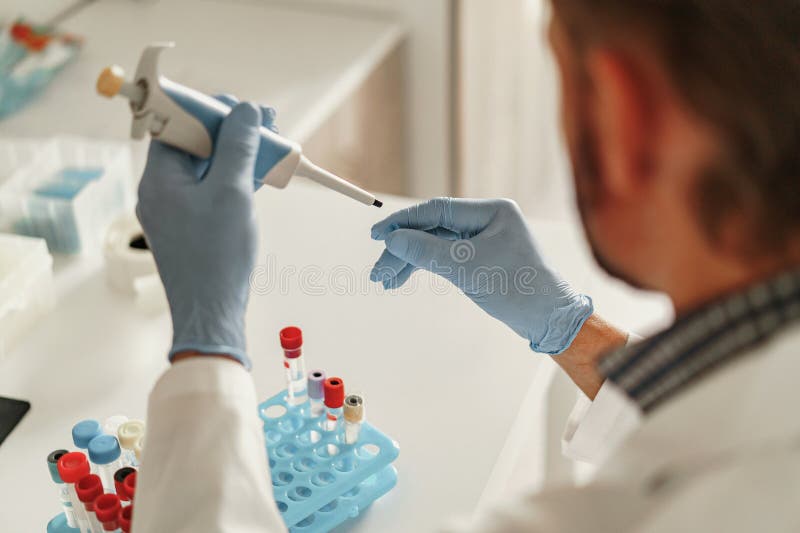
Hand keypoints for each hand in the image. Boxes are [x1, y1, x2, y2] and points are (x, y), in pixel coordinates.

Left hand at [137, 98, 274, 368]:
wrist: (211, 311)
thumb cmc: (217, 256)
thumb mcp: (232, 193)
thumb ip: (237, 148)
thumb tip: (244, 111)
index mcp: (159, 179)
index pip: (177, 126)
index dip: (209, 111)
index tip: (241, 107)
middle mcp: (160, 191)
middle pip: (193, 144)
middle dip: (229, 131)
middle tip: (265, 123)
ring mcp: (174, 209)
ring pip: (205, 167)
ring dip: (235, 154)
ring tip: (270, 147)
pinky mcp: (190, 225)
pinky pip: (209, 189)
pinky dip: (232, 178)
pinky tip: (258, 174)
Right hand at [370, 198, 592, 354]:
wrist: (549, 318)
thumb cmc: (517, 289)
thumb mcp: (466, 268)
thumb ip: (426, 251)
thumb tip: (392, 239)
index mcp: (492, 211)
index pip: (437, 210)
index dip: (404, 222)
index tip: (378, 235)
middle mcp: (489, 220)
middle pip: (433, 229)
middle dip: (404, 250)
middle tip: (379, 272)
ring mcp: (486, 239)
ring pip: (436, 245)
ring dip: (411, 261)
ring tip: (386, 280)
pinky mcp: (483, 258)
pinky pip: (446, 257)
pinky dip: (426, 267)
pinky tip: (404, 278)